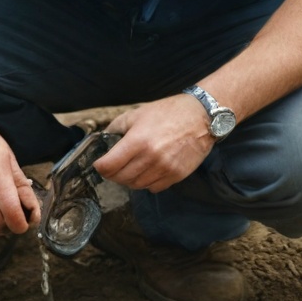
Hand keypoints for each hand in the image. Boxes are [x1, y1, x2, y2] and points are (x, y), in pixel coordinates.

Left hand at [95, 95, 216, 192]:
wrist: (201, 117)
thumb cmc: (168, 112)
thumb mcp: (137, 113)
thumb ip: (117, 126)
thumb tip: (103, 138)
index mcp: (137, 141)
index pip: (110, 166)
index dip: (100, 167)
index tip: (99, 164)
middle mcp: (150, 158)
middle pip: (121, 178)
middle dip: (113, 174)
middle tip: (113, 168)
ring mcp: (164, 169)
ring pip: (137, 185)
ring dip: (129, 180)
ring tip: (130, 169)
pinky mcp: (176, 176)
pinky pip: (154, 188)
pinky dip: (146, 183)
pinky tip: (147, 172)